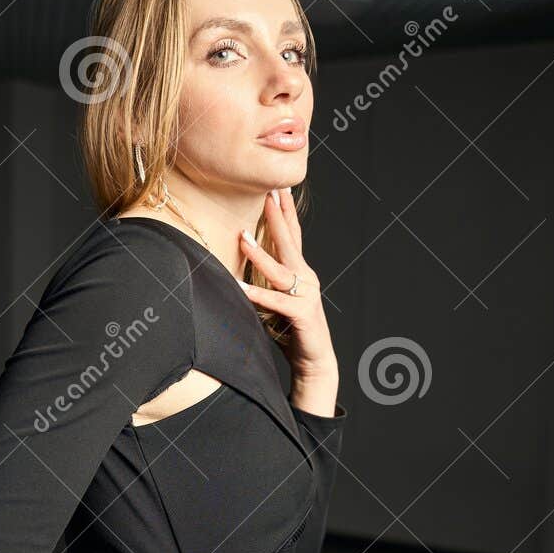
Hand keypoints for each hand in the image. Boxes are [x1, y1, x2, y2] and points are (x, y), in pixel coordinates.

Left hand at [239, 188, 337, 415]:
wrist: (314, 363)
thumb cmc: (292, 333)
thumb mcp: (275, 302)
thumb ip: (265, 284)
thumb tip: (239, 269)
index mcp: (300, 274)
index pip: (292, 237)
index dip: (285, 212)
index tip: (278, 189)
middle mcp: (307, 279)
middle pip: (290, 243)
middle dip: (278, 216)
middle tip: (270, 191)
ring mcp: (306, 296)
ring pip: (280, 270)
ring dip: (260, 253)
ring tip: (243, 236)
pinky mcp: (302, 315)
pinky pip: (275, 302)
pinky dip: (256, 294)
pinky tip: (240, 286)